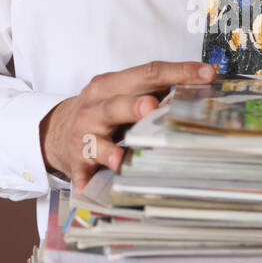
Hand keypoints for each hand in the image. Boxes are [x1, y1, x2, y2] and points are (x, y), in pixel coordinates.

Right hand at [39, 59, 215, 192]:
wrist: (55, 130)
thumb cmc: (100, 110)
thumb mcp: (120, 93)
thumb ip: (152, 91)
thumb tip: (198, 88)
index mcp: (110, 85)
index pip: (147, 74)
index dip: (177, 73)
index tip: (206, 74)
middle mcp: (95, 107)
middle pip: (115, 105)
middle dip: (133, 106)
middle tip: (152, 107)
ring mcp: (84, 135)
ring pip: (97, 141)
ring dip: (109, 151)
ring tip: (120, 160)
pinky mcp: (76, 159)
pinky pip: (80, 171)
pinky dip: (83, 180)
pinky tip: (86, 189)